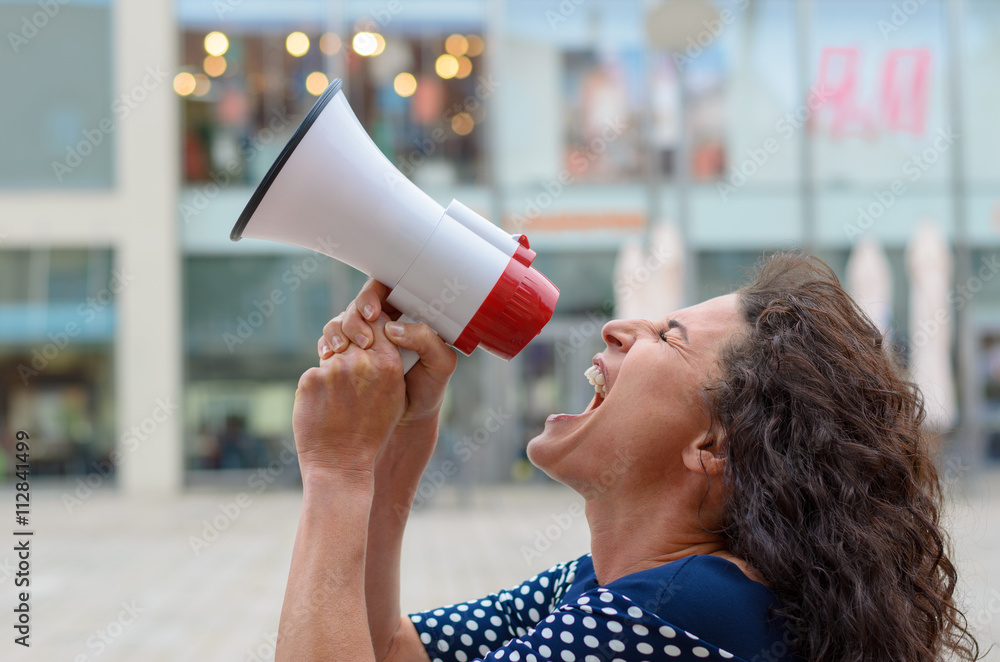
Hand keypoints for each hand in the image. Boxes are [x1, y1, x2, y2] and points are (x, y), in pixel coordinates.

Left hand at [294, 313, 405, 476]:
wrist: (341, 463)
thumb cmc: (371, 433)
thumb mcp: (394, 397)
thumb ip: (388, 365)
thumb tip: (374, 338)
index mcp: (388, 365)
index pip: (378, 325)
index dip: (370, 329)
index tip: (366, 339)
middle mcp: (362, 362)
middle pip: (351, 336)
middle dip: (349, 349)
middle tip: (349, 378)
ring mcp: (334, 369)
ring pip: (331, 354)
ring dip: (332, 370)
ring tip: (338, 401)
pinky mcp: (310, 379)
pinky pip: (313, 372)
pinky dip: (316, 387)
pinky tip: (323, 408)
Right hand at [318, 280, 457, 428]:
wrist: (408, 418)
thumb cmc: (429, 388)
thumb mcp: (441, 364)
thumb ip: (427, 341)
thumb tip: (393, 329)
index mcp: (405, 317)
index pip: (386, 290)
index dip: (374, 294)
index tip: (372, 313)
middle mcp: (382, 323)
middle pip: (359, 304)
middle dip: (355, 317)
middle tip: (363, 340)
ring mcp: (362, 338)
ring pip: (341, 320)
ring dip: (338, 330)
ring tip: (343, 349)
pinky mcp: (346, 354)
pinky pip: (329, 341)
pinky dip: (327, 345)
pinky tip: (329, 356)